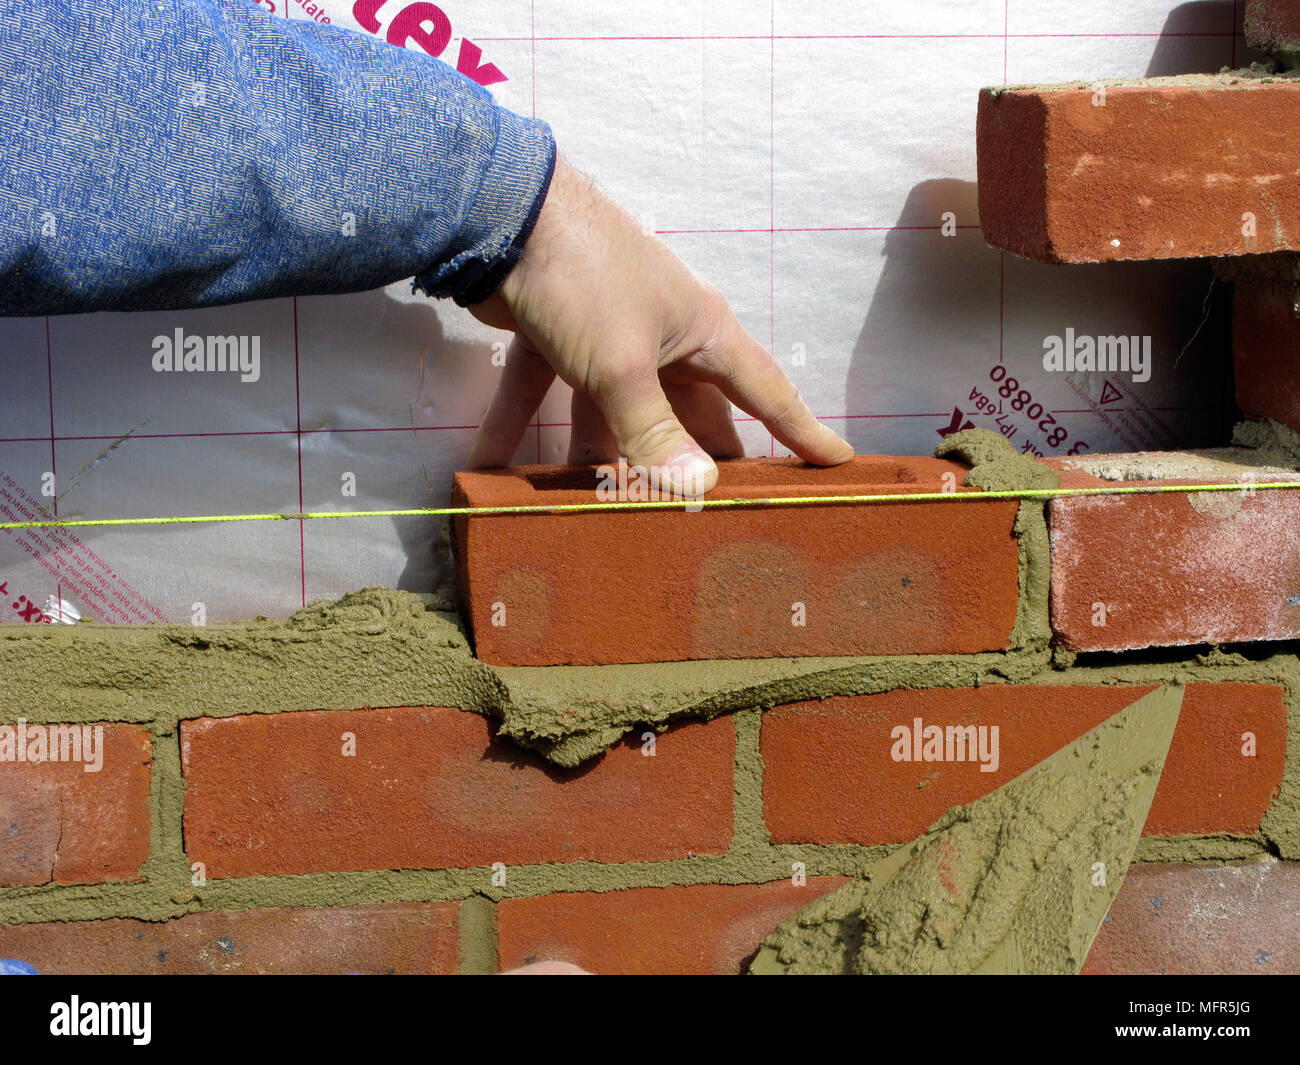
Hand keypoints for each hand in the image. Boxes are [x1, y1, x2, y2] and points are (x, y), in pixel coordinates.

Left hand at [466, 157, 853, 495]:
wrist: (499, 213)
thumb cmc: (583, 279)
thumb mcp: (622, 366)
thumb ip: (652, 431)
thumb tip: (698, 489)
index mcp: (701, 333)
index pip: (767, 392)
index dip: (803, 431)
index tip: (837, 463)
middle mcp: (662, 335)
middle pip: (689, 414)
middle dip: (694, 462)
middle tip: (713, 516)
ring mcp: (607, 336)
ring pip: (613, 413)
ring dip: (597, 458)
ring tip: (596, 514)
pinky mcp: (553, 337)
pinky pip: (545, 393)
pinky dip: (521, 427)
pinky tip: (494, 469)